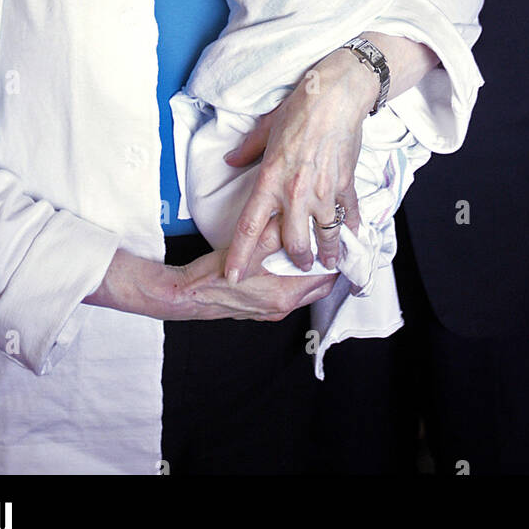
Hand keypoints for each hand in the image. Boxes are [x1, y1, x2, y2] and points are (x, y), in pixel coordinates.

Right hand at [176, 248, 335, 320]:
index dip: (334, 257)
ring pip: (305, 291)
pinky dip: (295, 279)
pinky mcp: (263, 309)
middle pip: (320, 287)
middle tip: (330, 245)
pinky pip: (290, 294)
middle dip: (328, 267)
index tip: (339, 240)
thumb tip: (297, 218)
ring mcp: (273, 310)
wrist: (189, 296)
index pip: (325, 276)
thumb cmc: (215, 275)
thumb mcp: (251, 247)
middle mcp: (283, 305)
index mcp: (285, 293)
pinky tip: (286, 264)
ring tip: (311, 250)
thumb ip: (278, 232)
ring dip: (311, 273)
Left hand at [223, 48, 372, 282]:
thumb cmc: (299, 108)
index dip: (240, 257)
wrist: (335, 95)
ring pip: (326, 237)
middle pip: (294, 244)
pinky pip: (349, 216)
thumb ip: (247, 150)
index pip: (250, 228)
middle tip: (297, 265)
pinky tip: (352, 235)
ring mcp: (324, 192)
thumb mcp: (265, 128)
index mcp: (270, 180)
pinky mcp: (346, 184)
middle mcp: (296, 193)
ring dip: (327, 253)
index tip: (233, 278)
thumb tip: (231, 159)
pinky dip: (351, 229)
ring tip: (328, 261)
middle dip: (296, 261)